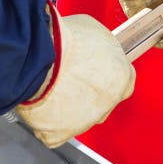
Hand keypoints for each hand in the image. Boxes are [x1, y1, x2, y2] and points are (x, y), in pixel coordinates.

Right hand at [13, 3, 134, 147]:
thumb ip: (101, 45)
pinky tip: (41, 103)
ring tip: (51, 85)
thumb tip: (96, 45)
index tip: (97, 71)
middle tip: (70, 77)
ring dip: (68, 105)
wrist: (38, 55)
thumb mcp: (94, 29)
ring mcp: (84, 121)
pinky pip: (55, 132)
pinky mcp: (60, 134)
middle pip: (102, 101)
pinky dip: (47, 122)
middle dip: (89, 92)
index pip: (124, 81)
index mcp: (121, 76)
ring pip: (78, 117)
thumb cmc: (64, 40)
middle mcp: (107, 103)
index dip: (109, 75)